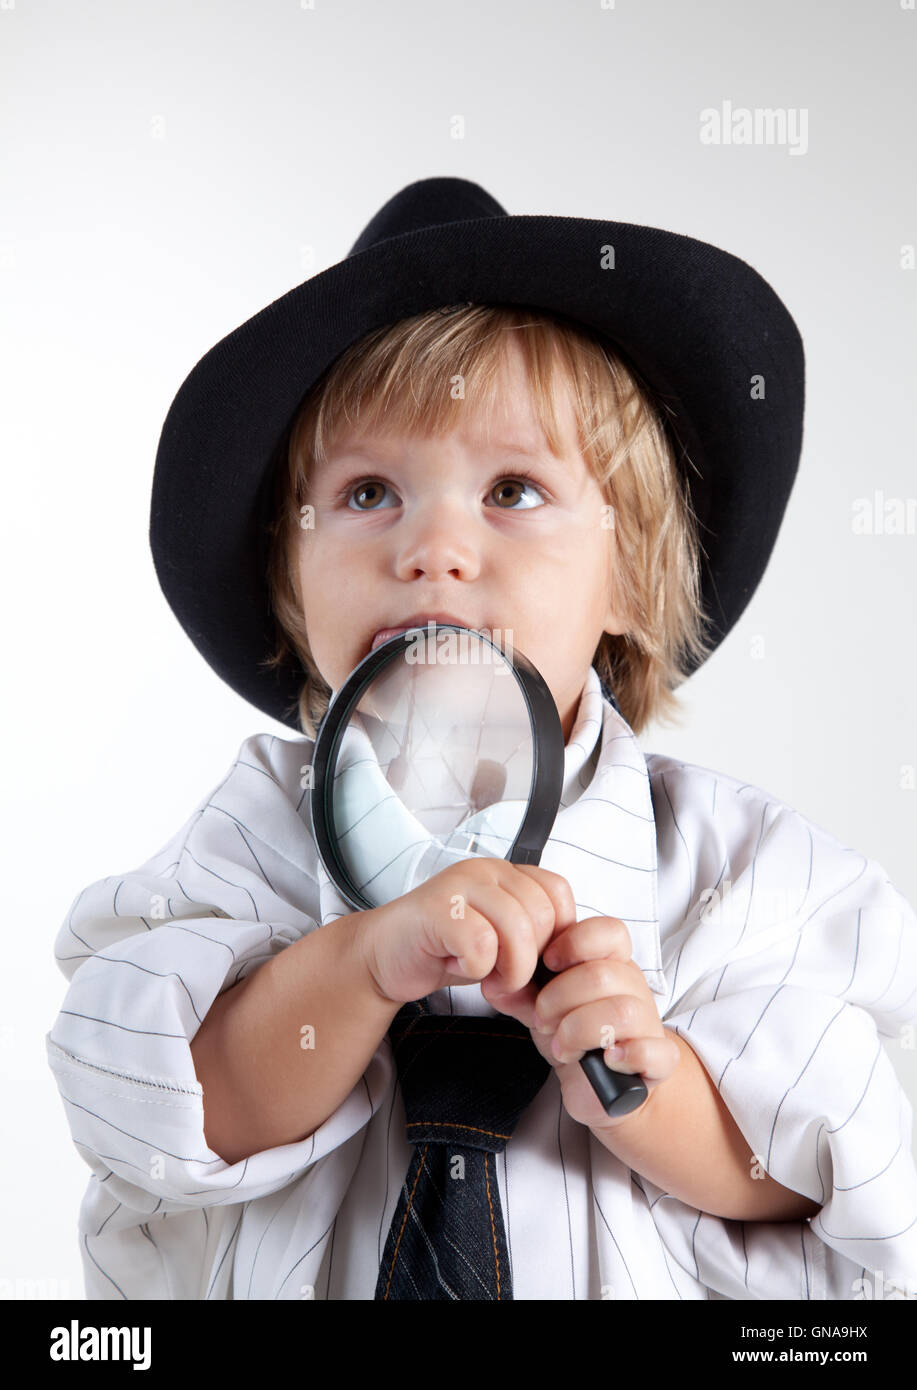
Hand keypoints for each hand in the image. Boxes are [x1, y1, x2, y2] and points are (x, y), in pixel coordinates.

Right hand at [355, 859, 576, 1005]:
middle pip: (543, 916)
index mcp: (506, 874)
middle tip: (502, 978)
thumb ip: (533, 946)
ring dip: (507, 971)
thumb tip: (567, 975)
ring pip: (518, 930)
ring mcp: (461, 885)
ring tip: (483, 975)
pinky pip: (481, 944)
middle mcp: (486, 871)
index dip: (554, 937)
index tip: (532, 962)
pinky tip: (455, 964)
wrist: (383, 958)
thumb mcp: (499, 945)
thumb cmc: (442, 951)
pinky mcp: (437, 908)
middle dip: (529, 962)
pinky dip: (474, 970)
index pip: (559, 894)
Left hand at [483, 915, 681, 1132]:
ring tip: (562, 1047)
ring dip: (579, 1030)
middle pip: (602, 974)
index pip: (610, 932)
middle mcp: (634, 988)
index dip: (575, 943)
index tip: (547, 963)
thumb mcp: (544, 1009)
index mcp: (610, 964)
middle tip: (543, 1020)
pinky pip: (657, 1052)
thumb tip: (492, 982)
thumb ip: (520, 994)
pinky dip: (629, 1055)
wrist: (605, 1087)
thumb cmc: (577, 1036)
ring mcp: (649, 1024)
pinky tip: (607, 1060)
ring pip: (622, 1011)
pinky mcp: (658, 1062)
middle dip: (559, 998)